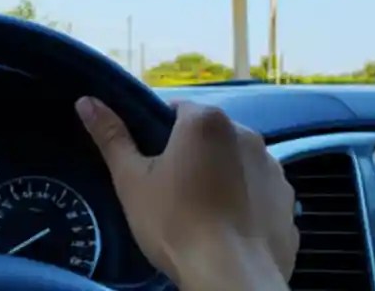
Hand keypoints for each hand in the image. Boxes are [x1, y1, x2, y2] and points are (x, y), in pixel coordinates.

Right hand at [76, 97, 297, 290]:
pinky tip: (228, 228)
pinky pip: (259, 194)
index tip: (151, 165)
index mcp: (207, 121)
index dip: (159, 135)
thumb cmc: (174, 222)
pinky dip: (246, 204)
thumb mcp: (131, 180)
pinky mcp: (288, 202)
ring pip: (236, 164)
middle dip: (192, 155)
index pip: (177, 111)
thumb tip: (86, 100)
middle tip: (171, 191)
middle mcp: (247, 135)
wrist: (230, 277)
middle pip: (209, 137)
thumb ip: (110, 136)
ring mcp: (274, 169)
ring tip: (202, 213)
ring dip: (222, 177)